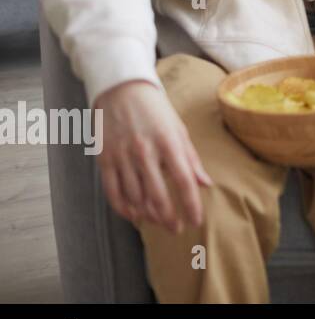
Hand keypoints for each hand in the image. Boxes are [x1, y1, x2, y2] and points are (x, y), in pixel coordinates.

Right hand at [97, 80, 211, 232]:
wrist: (122, 90)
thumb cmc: (156, 110)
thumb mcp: (179, 129)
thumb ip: (191, 159)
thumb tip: (205, 184)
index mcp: (169, 142)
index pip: (183, 181)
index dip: (190, 204)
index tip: (195, 221)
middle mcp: (145, 151)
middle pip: (158, 194)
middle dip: (168, 217)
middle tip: (176, 228)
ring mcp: (122, 156)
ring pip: (135, 197)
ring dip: (147, 214)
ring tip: (157, 222)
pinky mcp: (105, 159)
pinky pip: (113, 191)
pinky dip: (123, 208)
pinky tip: (133, 215)